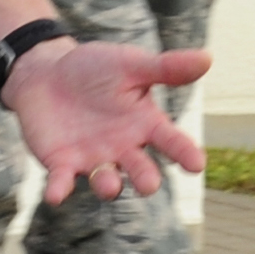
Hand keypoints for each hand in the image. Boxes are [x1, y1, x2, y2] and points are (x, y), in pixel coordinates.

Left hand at [0, 35, 213, 203]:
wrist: (47, 74)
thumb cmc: (96, 69)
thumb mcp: (130, 64)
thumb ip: (165, 67)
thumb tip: (207, 58)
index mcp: (145, 124)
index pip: (171, 141)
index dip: (184, 153)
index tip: (197, 164)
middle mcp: (124, 148)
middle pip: (141, 170)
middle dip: (145, 178)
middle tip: (149, 185)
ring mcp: (94, 159)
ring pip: (105, 180)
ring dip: (108, 185)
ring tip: (110, 186)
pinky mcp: (62, 164)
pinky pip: (62, 182)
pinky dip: (59, 189)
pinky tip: (56, 195)